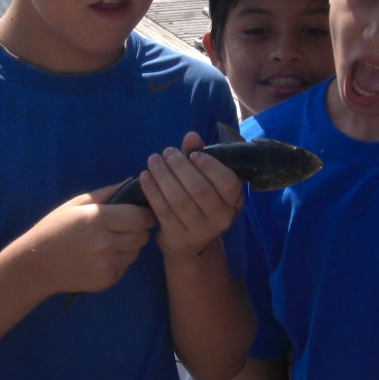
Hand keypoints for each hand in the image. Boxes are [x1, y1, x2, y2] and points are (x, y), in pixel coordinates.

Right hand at [19, 186, 155, 295]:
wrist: (36, 265)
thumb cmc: (55, 228)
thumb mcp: (76, 204)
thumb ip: (107, 192)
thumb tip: (133, 181)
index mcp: (97, 219)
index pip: (140, 217)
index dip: (145, 214)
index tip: (142, 212)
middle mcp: (105, 243)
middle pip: (142, 236)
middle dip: (139, 229)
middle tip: (126, 226)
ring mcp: (107, 264)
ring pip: (136, 252)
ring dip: (130, 245)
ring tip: (110, 241)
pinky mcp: (106, 280)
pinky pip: (125, 266)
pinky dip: (119, 260)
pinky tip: (101, 256)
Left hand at [138, 131, 243, 261]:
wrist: (188, 243)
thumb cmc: (199, 203)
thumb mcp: (205, 181)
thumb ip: (199, 157)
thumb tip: (191, 136)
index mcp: (233, 202)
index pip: (228, 182)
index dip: (210, 166)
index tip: (193, 155)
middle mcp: (221, 218)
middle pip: (199, 189)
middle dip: (180, 167)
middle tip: (166, 152)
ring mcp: (200, 231)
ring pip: (179, 200)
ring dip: (163, 176)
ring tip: (153, 161)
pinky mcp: (179, 237)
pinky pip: (163, 211)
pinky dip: (152, 191)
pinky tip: (145, 177)